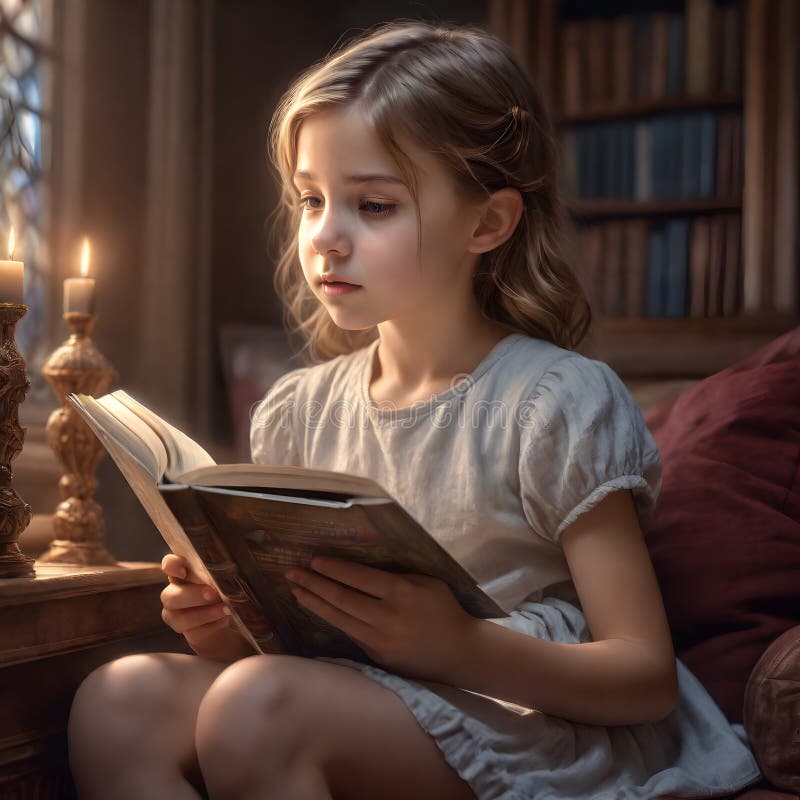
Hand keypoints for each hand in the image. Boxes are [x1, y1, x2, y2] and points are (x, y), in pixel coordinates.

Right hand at [160, 554, 251, 662]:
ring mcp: (177, 616)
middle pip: (170, 596)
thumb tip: (229, 566)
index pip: (169, 565)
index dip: (172, 566)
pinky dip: (212, 626)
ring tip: (225, 609)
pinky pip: (195, 632)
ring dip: (204, 614)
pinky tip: (225, 620)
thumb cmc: (224, 589)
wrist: (228, 618)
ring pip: (179, 618)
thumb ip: (219, 570)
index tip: (183, 571)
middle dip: (193, 595)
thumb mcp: (223, 576)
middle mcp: (173, 594)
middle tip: (213, 593)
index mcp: (182, 574)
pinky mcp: (189, 634)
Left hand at [285, 557, 474, 683]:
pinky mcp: (377, 655)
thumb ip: (397, 577)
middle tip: (292, 572)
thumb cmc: (444, 610)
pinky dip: (331, 619)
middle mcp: (388, 617)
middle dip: (314, 584)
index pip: (359, 578)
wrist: (459, 653)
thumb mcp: (426, 583)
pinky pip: (348, 632)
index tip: (315, 561)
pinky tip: (318, 608)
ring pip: (339, 618)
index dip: (334, 569)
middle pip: (342, 598)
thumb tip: (361, 570)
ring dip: (314, 603)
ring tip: (295, 590)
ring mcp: (380, 639)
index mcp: (402, 593)